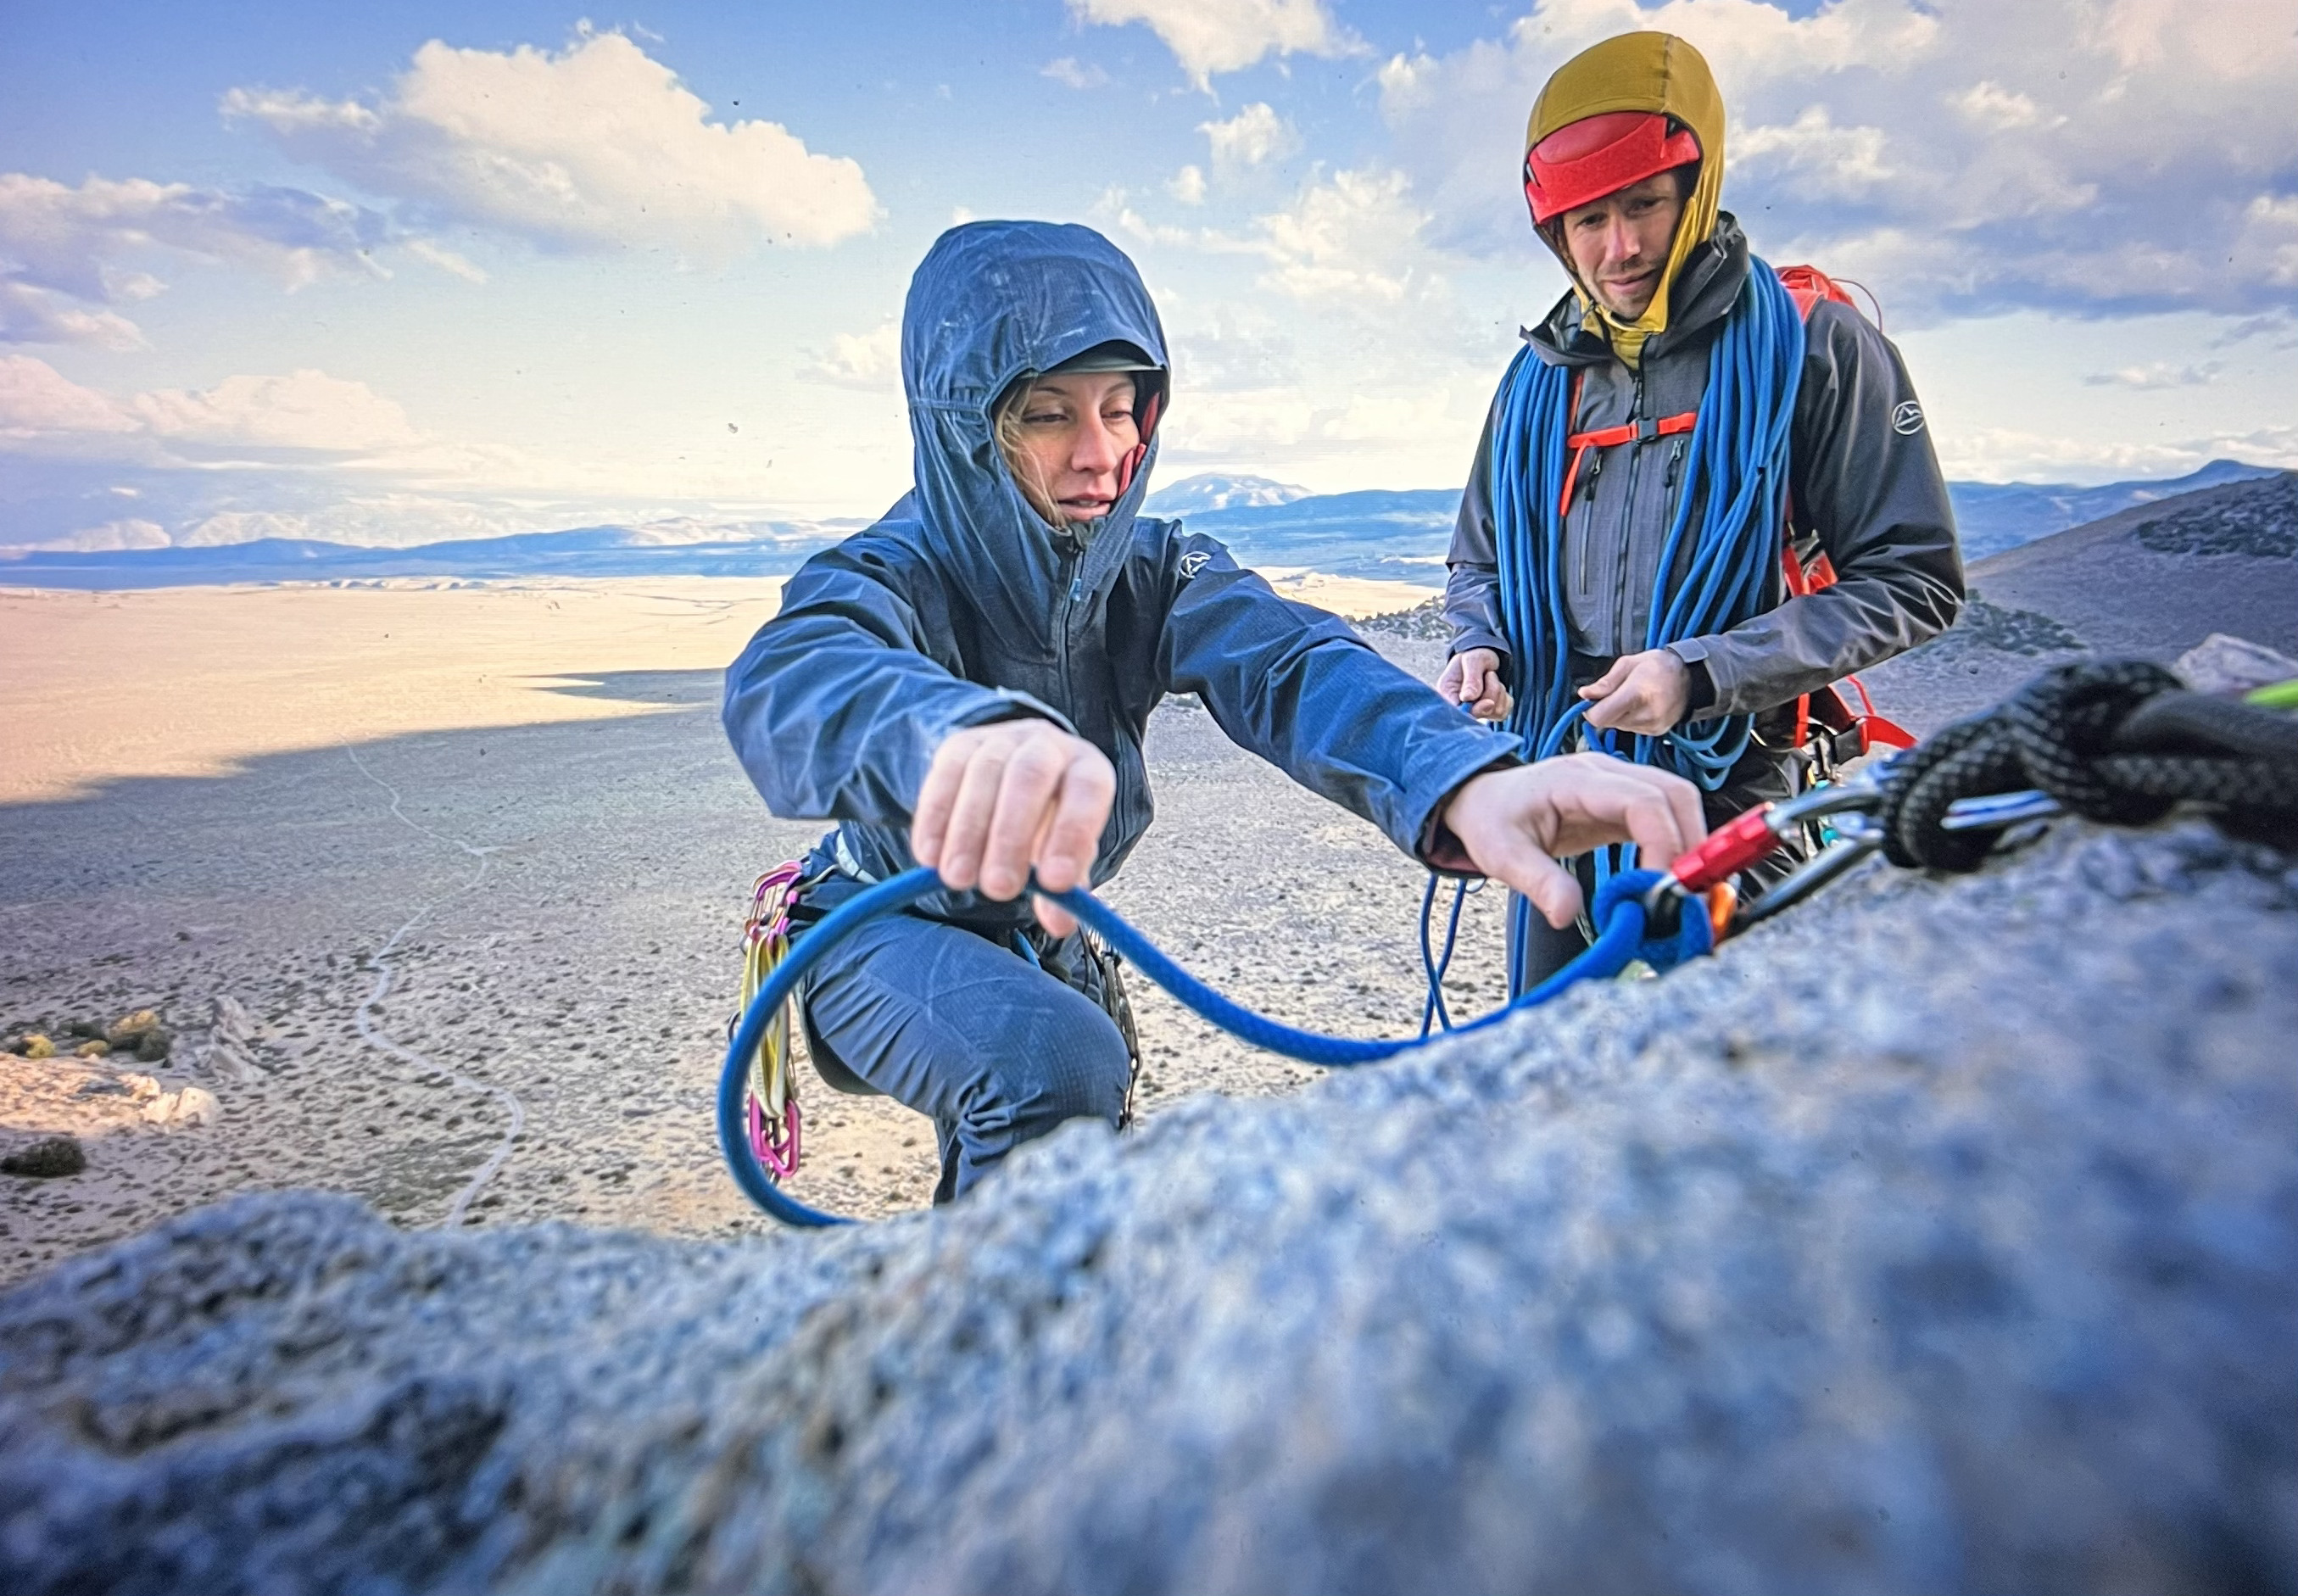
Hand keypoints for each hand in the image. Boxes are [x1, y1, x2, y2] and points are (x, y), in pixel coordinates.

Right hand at [912, 720, 1114, 935]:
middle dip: (1011, 836)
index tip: (1055, 883)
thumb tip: (1061, 925)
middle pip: (1028, 778)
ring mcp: (1000, 739)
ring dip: (967, 831)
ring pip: (983, 774)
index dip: (1072, 834)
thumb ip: (1064, 881)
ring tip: (957, 880)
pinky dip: (934, 819)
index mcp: (1085, 768)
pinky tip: (929, 857)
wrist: (1014, 770)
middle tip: (997, 889)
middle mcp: (1046, 744)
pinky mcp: (959, 745)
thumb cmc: (1048, 820)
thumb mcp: (1064, 847)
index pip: (1086, 791)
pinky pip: (943, 777)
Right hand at [1437, 647, 1512, 719]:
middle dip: (1490, 693)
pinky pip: (1504, 711)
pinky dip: (1505, 697)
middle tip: (1489, 674)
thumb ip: (1470, 679)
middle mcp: (1459, 708)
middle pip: (1479, 713)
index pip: (1457, 713)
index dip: (1474, 711)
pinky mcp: (1491, 714)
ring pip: (1494, 711)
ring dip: (1498, 690)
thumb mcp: (1472, 661)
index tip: (1488, 702)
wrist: (1484, 657)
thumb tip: (1468, 698)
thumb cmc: (1474, 657)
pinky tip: (1497, 686)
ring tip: (1490, 677)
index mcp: (1447, 695)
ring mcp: (1476, 713)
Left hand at [1438, 753, 1707, 928]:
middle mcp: (1606, 774)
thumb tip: (1567, 914)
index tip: (1659, 889)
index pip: (1643, 800)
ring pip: (1678, 802)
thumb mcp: (1501, 854)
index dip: (1664, 843)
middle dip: (1690, 844)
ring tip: (1680, 892)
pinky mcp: (1624, 804)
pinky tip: (1668, 882)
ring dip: (1690, 844)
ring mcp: (1619, 784)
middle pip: (1675, 794)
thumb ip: (1537, 882)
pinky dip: (1677, 846)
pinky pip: (1666, 817)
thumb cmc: (1491, 820)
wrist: (1482, 800)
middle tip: (1684, 895)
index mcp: (1575, 779)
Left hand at [1580, 648, 1689, 735]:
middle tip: (1615, 693)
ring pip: (1617, 726)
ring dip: (1617, 714)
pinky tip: (1640, 705)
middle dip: (1604, 709)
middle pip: (1607, 722)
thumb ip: (1605, 682)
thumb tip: (1585, 694)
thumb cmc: (1659, 666)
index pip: (1601, 716)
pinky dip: (1628, 718)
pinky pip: (1630, 729)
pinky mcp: (1656, 732)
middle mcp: (1646, 714)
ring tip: (1631, 697)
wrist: (1692, 678)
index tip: (1591, 699)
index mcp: (1638, 693)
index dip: (1590, 710)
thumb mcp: (1628, 664)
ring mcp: (1653, 726)